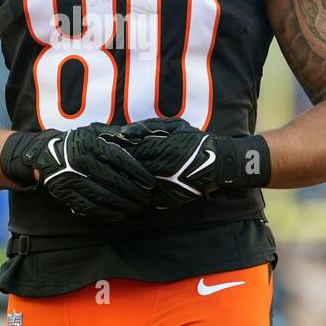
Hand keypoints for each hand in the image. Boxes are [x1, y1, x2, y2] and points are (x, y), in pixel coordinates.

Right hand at [1, 124, 155, 220]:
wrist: (44, 154)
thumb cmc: (75, 142)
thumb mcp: (92, 131)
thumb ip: (114, 133)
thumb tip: (136, 137)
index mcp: (90, 144)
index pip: (119, 160)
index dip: (137, 173)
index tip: (150, 182)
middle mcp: (80, 161)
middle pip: (113, 180)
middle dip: (134, 192)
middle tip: (146, 199)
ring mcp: (72, 179)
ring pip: (103, 196)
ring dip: (123, 204)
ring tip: (136, 207)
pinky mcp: (65, 194)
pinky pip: (88, 207)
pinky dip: (105, 213)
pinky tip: (118, 214)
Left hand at [118, 117, 268, 208]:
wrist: (217, 165)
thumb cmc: (195, 141)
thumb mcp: (174, 126)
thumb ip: (148, 127)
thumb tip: (123, 132)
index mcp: (162, 150)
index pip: (131, 152)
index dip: (118, 149)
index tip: (108, 145)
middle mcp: (161, 170)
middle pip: (131, 168)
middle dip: (121, 163)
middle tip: (110, 158)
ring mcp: (163, 187)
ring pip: (135, 183)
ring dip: (127, 177)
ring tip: (122, 169)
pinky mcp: (166, 200)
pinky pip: (145, 194)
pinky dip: (139, 188)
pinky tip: (138, 182)